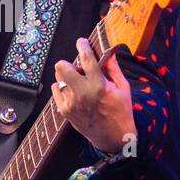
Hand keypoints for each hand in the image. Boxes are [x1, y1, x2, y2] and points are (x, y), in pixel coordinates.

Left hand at [51, 38, 135, 153]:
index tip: (82, 42)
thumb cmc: (121, 112)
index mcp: (99, 86)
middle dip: (69, 63)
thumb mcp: (123, 88)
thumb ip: (113, 68)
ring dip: (68, 77)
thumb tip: (108, 51)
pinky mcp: (64, 110)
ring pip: (59, 78)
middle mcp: (82, 93)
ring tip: (80, 85)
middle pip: (61, 66)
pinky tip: (75, 93)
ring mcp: (70, 103)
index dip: (82, 46)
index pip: (86, 59)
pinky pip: (55, 89)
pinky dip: (63, 88)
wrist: (113, 137)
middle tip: (80, 69)